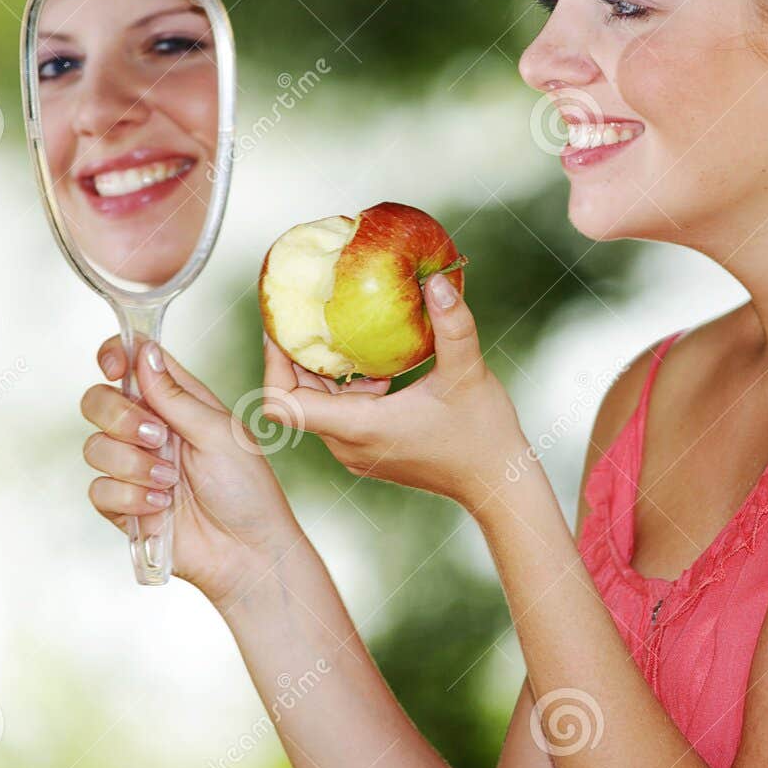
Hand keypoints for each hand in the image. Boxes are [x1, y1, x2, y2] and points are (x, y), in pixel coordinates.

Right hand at [80, 337, 305, 606]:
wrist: (246, 552)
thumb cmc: (247, 489)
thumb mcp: (219, 433)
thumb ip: (176, 396)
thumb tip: (142, 352)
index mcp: (176, 402)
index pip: (133, 362)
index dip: (114, 354)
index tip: (113, 367)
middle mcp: (148, 429)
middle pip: (98, 400)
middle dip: (118, 416)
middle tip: (156, 437)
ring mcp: (132, 467)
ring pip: (94, 446)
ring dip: (133, 465)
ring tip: (170, 483)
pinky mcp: (122, 504)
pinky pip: (98, 489)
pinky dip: (129, 498)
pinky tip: (161, 507)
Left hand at [261, 274, 531, 510]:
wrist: (495, 485)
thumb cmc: (483, 435)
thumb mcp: (468, 373)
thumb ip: (452, 326)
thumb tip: (435, 282)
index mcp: (358, 427)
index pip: (283, 403)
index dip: (271, 364)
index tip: (281, 327)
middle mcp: (347, 445)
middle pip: (295, 400)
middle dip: (294, 357)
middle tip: (305, 315)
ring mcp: (356, 452)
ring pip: (317, 407)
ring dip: (321, 372)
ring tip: (339, 334)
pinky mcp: (369, 452)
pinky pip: (338, 416)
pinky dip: (344, 388)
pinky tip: (376, 367)